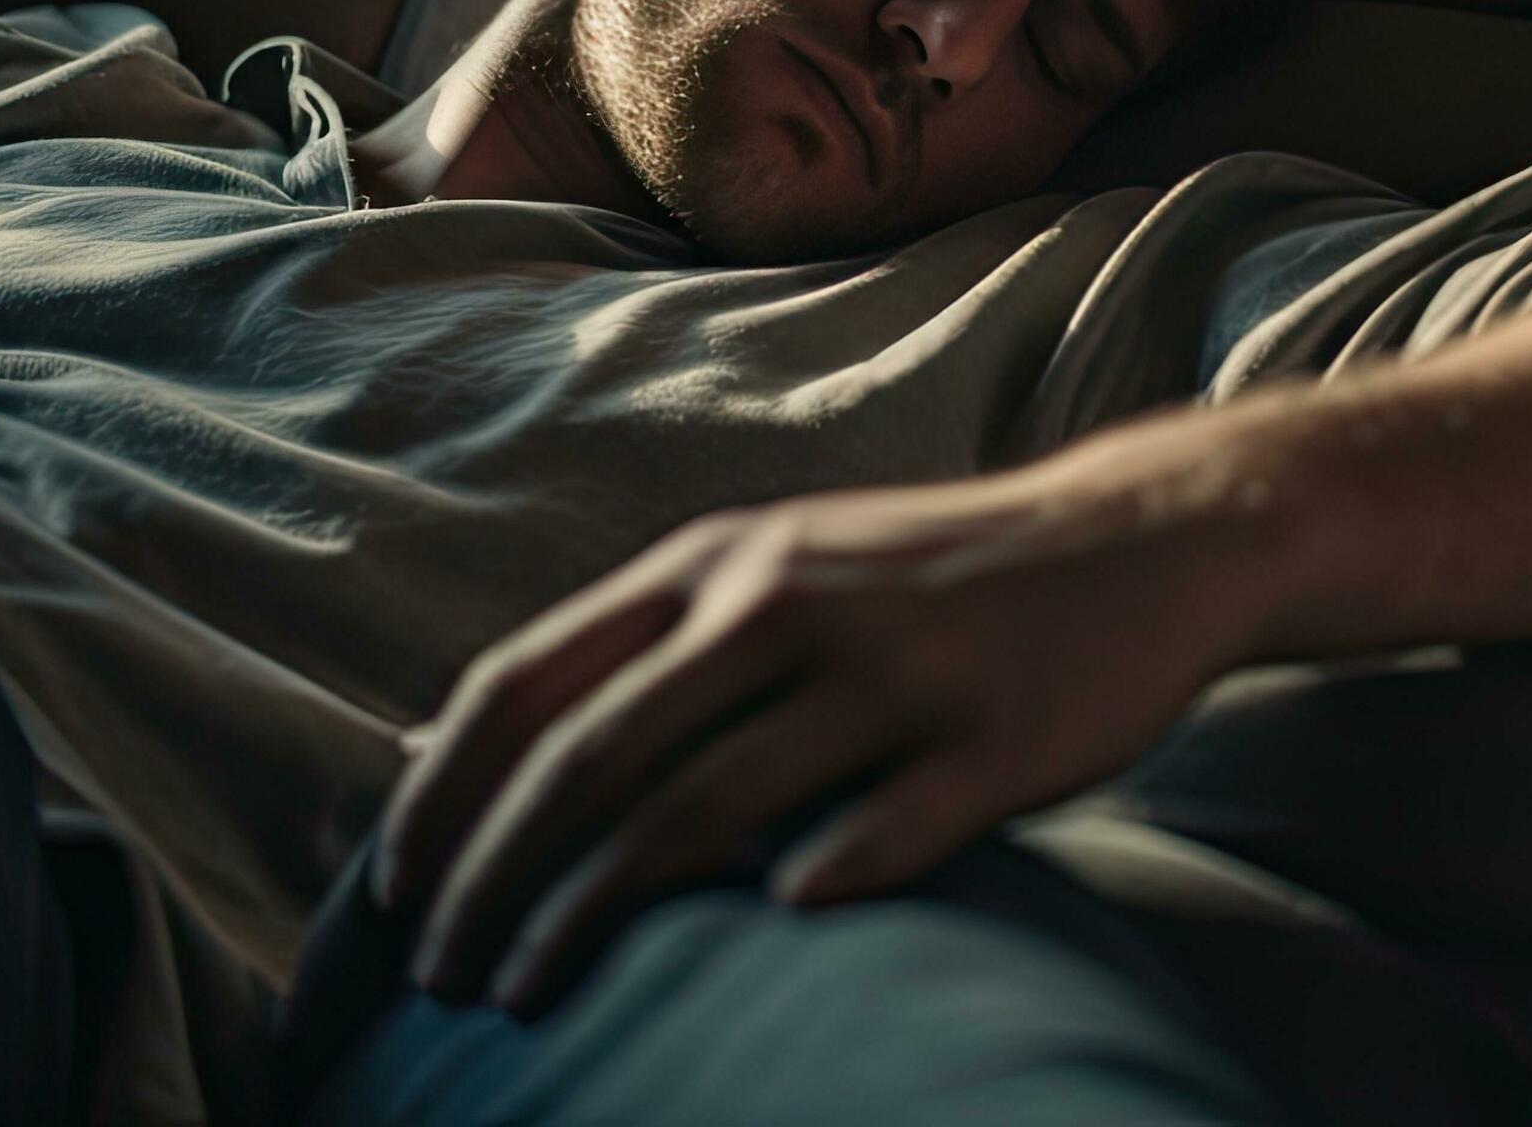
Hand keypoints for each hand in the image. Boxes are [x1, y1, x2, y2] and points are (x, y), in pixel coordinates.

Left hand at [370, 412, 1297, 1015]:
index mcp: (717, 561)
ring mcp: (893, 670)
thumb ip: (620, 652)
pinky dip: (812, 882)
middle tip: (437, 976)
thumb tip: (418, 747)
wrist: (1139, 536)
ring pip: (707, 805)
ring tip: (530, 995)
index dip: (443, 792)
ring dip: (596, 914)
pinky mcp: (993, 737)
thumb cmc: (923, 581)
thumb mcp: (762, 571)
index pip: (531, 679)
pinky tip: (769, 930)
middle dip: (492, 875)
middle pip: (596, 754)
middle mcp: (786, 603)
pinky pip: (883, 830)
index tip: (392, 890)